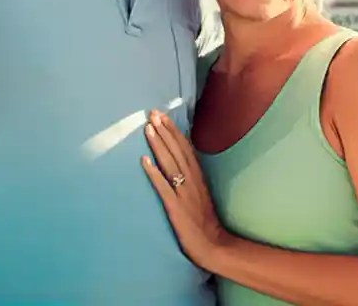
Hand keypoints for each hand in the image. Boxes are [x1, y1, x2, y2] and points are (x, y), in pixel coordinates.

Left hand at [142, 110, 232, 268]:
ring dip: (159, 145)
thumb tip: (180, 162)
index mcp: (198, 177)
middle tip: (152, 113)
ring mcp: (184, 193)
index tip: (162, 115)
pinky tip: (144, 161)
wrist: (213, 245)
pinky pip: (163, 187)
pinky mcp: (176, 207)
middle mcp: (192, 181)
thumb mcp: (200, 194)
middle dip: (164, 131)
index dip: (173, 131)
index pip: (185, 148)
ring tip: (148, 129)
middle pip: (177, 151)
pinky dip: (154, 173)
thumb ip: (191, 178)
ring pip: (170, 164)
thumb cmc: (204, 221)